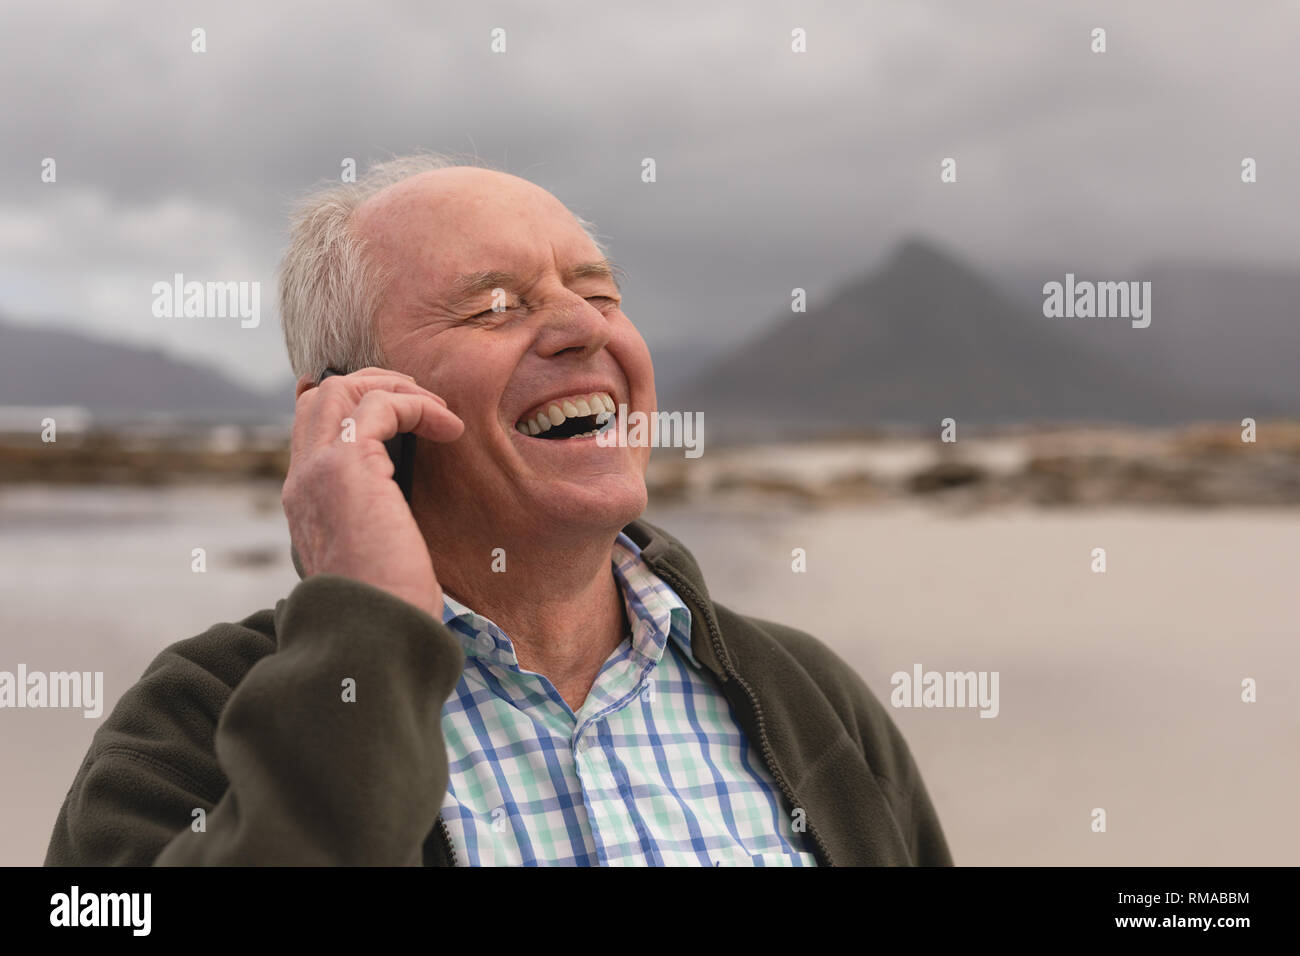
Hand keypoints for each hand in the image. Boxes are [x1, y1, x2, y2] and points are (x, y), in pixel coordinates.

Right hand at [281, 367, 463, 617]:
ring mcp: (318, 470)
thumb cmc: (385, 609)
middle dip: (375, 385)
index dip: (352, 404)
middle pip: (323, 396)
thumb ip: (374, 520)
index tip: (399, 411)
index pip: (311, 426)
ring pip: (343, 389)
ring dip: (397, 388)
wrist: (372, 636)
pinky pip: (379, 405)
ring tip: (437, 410)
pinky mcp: (346, 466)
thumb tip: (403, 502)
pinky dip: (417, 405)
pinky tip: (449, 429)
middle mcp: (302, 480)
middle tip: (422, 402)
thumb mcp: (373, 557)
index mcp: (304, 502)